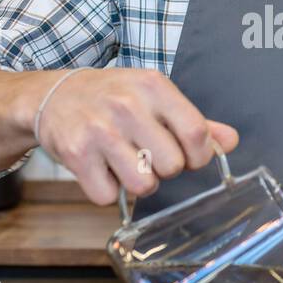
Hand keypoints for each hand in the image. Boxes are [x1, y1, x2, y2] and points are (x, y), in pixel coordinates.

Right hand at [34, 68, 238, 205]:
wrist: (52, 95)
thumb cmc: (111, 97)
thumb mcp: (154, 96)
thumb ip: (193, 121)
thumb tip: (230, 141)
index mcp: (153, 86)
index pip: (196, 133)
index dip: (199, 156)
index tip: (188, 157)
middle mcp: (127, 105)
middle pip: (173, 165)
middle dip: (164, 169)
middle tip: (146, 155)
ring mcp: (100, 130)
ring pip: (144, 185)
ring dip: (138, 183)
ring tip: (125, 164)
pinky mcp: (76, 153)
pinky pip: (108, 196)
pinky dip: (106, 190)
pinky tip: (100, 169)